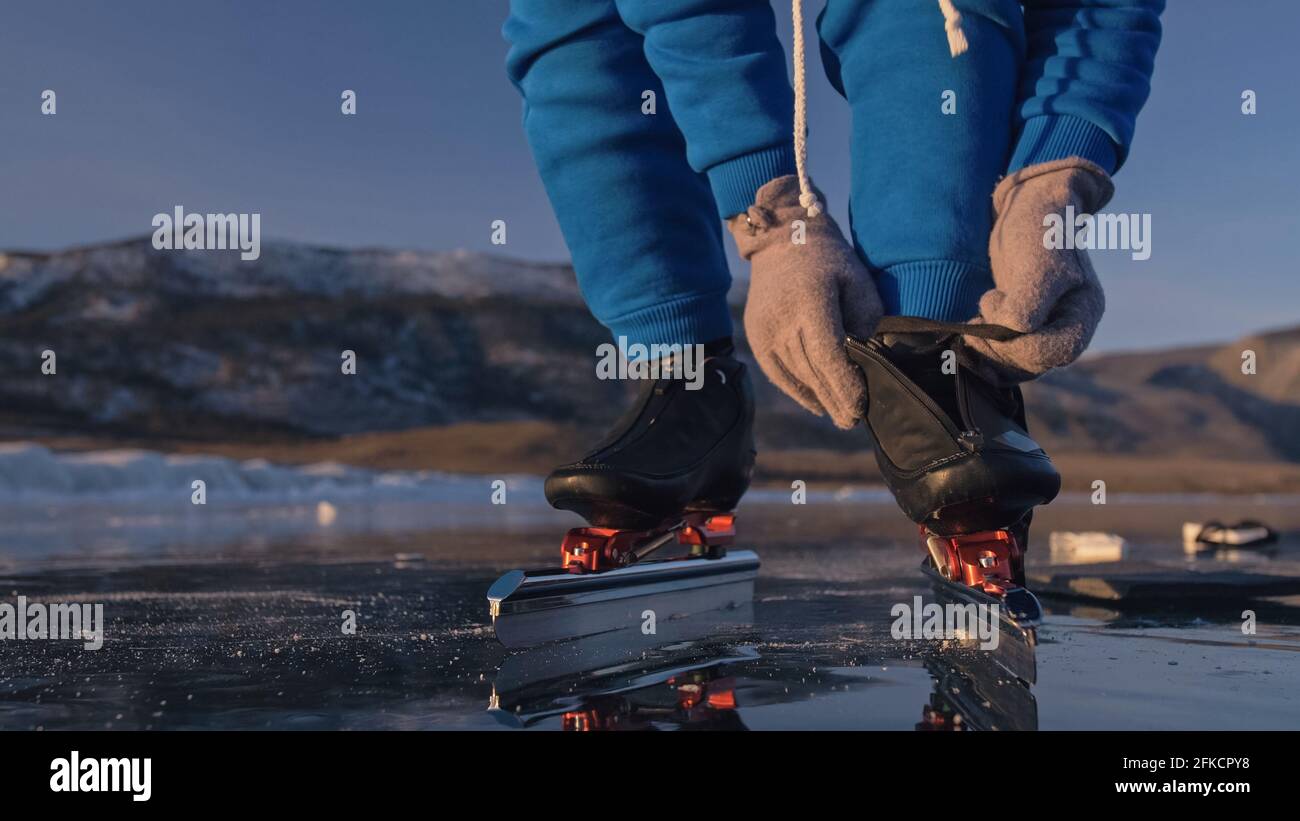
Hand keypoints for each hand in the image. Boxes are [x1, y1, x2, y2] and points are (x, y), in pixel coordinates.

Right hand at [728, 175, 881, 428]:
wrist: (781, 240)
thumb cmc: (828, 259)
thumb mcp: (857, 278)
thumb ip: (866, 316)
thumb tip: (866, 353)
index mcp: (810, 302)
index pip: (827, 355)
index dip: (844, 385)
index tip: (860, 407)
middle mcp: (781, 319)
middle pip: (811, 370)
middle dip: (835, 399)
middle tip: (855, 421)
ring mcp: (764, 329)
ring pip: (794, 374)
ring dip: (819, 398)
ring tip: (840, 416)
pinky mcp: (755, 336)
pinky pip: (776, 371)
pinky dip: (796, 390)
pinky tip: (816, 402)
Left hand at [964, 158, 1114, 383]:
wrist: (1029, 206)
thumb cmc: (1038, 227)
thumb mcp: (1037, 262)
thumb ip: (1028, 302)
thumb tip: (1014, 333)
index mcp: (1084, 311)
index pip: (1056, 351)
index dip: (1019, 344)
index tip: (989, 310)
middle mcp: (1068, 325)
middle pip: (1036, 363)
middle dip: (999, 350)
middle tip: (971, 325)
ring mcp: (1046, 328)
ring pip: (1019, 365)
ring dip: (990, 355)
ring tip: (970, 328)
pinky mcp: (1025, 327)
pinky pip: (1008, 355)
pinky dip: (987, 351)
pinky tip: (972, 331)